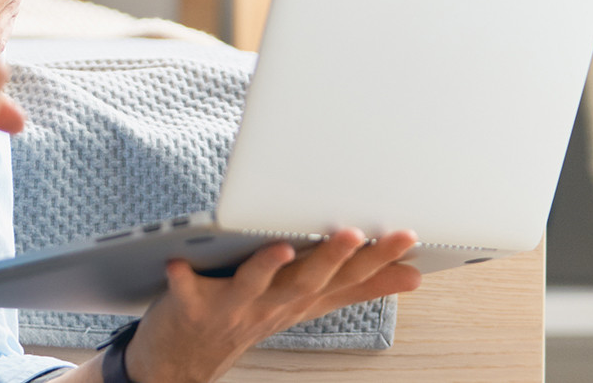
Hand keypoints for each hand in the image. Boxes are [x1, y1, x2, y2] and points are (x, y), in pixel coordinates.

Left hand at [125, 230, 421, 382]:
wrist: (185, 359)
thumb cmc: (248, 319)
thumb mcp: (309, 303)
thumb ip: (358, 286)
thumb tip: (412, 276)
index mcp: (301, 299)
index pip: (346, 278)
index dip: (378, 258)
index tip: (407, 235)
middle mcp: (272, 305)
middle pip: (307, 282)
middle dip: (331, 258)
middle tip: (354, 233)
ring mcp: (232, 307)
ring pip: (255, 284)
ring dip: (268, 266)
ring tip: (284, 247)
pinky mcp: (190, 305)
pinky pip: (186, 289)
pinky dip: (184, 278)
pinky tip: (179, 262)